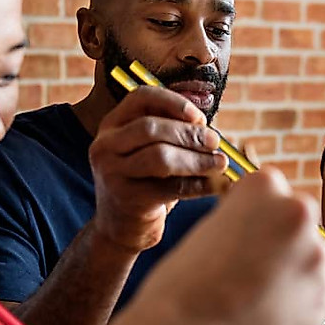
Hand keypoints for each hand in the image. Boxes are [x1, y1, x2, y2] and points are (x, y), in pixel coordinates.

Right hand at [88, 87, 226, 252]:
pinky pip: (171, 188)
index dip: (173, 102)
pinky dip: (200, 185)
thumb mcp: (148, 150)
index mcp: (111, 125)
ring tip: (220, 163)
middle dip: (189, 133)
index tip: (199, 115)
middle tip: (215, 141)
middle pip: (151, 128)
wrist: (120, 227)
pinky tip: (218, 185)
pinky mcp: (128, 200)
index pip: (140, 98)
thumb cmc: (144, 181)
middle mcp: (105, 146)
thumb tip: (207, 127)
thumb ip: (172, 132)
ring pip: (160, 157)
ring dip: (196, 159)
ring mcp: (112, 174)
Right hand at [124, 167, 324, 324]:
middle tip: (247, 270)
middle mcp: (299, 215)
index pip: (270, 189)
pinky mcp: (324, 301)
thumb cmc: (181, 291)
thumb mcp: (206, 234)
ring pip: (308, 260)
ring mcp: (316, 260)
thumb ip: (243, 227)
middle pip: (297, 222)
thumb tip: (262, 239)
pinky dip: (294, 306)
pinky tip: (262, 321)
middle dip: (280, 242)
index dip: (252, 217)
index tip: (239, 236)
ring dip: (290, 274)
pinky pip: (311, 296)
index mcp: (264, 186)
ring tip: (251, 302)